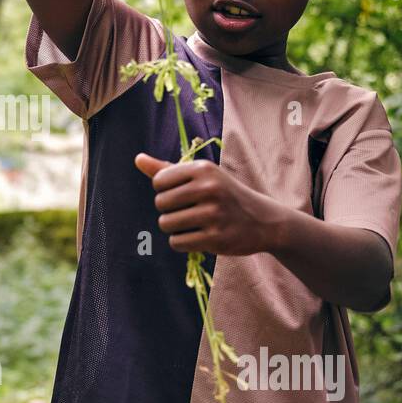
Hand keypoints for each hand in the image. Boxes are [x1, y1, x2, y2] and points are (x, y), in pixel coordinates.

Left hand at [135, 152, 282, 256]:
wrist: (263, 220)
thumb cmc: (224, 194)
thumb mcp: (202, 176)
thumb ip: (167, 169)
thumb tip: (137, 159)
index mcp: (203, 169)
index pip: (159, 181)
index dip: (165, 191)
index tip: (183, 194)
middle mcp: (209, 188)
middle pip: (160, 203)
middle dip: (169, 211)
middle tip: (189, 212)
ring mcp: (213, 214)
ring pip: (166, 224)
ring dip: (174, 228)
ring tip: (193, 224)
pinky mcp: (216, 238)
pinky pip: (177, 243)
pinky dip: (182, 242)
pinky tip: (198, 237)